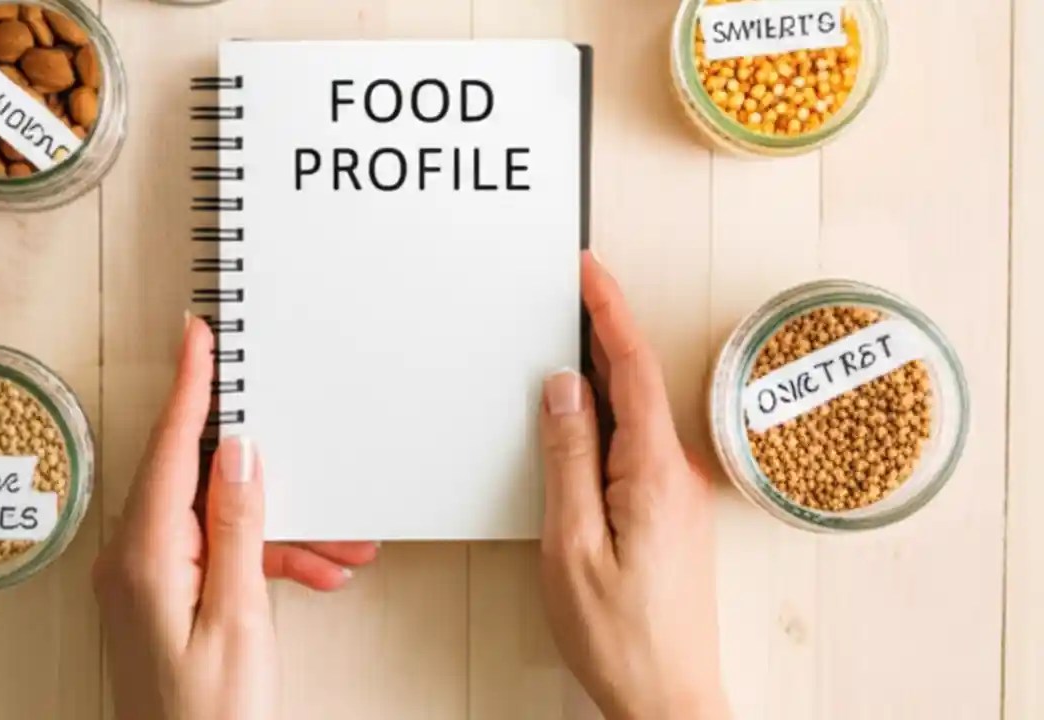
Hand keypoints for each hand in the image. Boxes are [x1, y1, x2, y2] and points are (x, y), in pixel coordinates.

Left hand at [92, 317, 374, 718]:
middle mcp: (134, 560)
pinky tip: (315, 572)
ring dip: (279, 526)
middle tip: (300, 434)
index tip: (198, 335)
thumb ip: (237, 528)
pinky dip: (264, 558)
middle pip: (198, 479)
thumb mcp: (239, 618)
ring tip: (341, 544)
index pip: (170, 447)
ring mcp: (147, 579)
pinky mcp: (165, 598)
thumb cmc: (209, 718)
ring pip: (218, 520)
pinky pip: (217, 555)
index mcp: (144, 556)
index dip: (188, 386)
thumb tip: (241, 453)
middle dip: (263, 469)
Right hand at [537, 252, 729, 719]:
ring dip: (603, 372)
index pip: (630, 367)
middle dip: (602, 329)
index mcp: (654, 473)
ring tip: (563, 342)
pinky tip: (581, 416)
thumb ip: (567, 460)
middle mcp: (676, 474)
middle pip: (636, 381)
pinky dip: (607, 414)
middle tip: (564, 291)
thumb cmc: (619, 636)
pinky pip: (636, 443)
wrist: (667, 698)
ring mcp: (677, 494)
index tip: (588, 267)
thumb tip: (562, 389)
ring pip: (635, 412)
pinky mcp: (669, 513)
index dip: (608, 310)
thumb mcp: (573, 545)